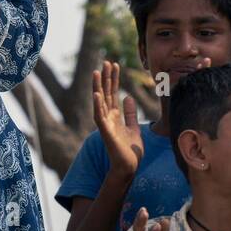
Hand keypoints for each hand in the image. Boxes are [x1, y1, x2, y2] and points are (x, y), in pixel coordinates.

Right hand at [93, 60, 143, 178]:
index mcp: (114, 116)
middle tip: (106, 62)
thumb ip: (130, 114)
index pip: (113, 93)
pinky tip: (97, 94)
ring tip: (97, 72)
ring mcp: (106, 125)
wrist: (130, 167)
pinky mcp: (106, 133)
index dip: (114, 79)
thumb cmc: (130, 150)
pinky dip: (98, 105)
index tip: (114, 65)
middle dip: (106, 78)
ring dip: (98, 87)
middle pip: (106, 94)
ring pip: (100, 102)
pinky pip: (100, 117)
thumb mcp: (133, 128)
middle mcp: (108, 118)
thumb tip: (128, 97)